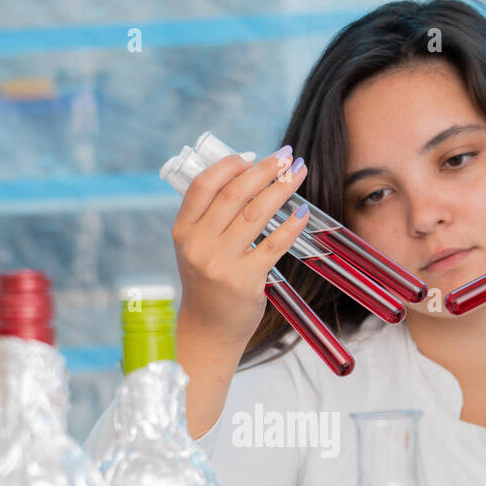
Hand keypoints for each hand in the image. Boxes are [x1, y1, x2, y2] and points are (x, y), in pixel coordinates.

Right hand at [171, 148, 309, 348]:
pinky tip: (302, 212)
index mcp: (183, 231)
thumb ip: (211, 216)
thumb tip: (248, 174)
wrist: (209, 329)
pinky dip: (290, 226)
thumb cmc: (208, 282)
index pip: (203, 186)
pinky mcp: (245, 280)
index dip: (229, 165)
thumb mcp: (195, 247)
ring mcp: (221, 263)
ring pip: (256, 214)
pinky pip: (273, 245)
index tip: (252, 157)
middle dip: (264, 170)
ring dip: (281, 188)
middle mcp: (198, 245)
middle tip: (285, 156)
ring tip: (297, 173)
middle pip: (234, 194)